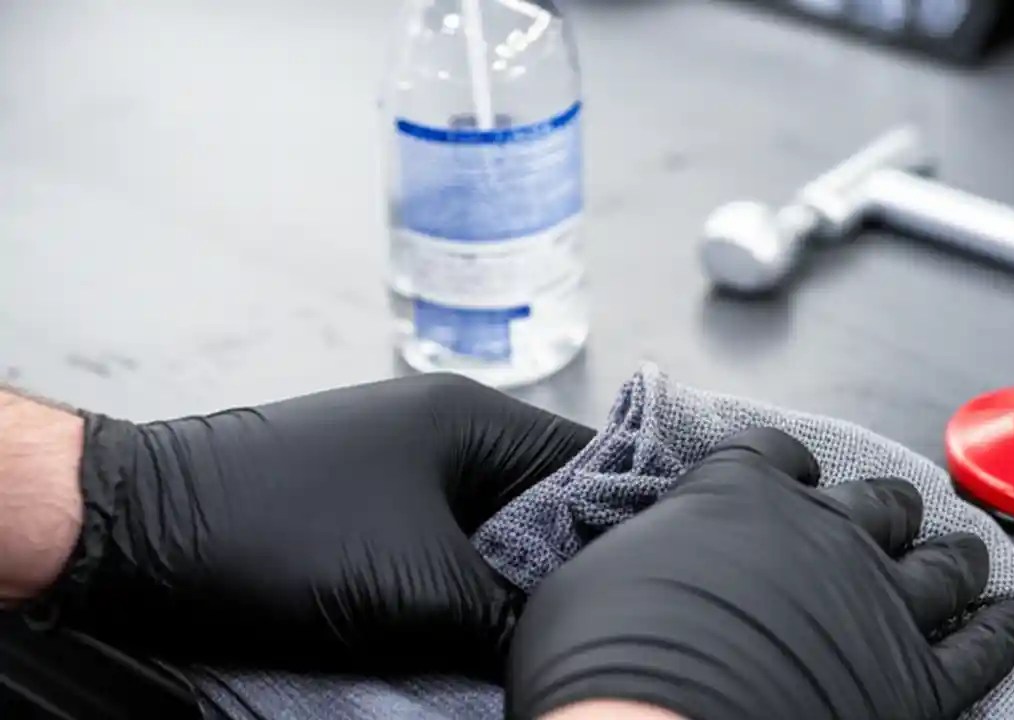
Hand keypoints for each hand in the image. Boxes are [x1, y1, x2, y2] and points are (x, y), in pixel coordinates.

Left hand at [30, 374, 592, 673]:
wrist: (139, 533)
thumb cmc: (283, 533)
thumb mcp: (421, 588)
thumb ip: (509, 615)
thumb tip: (558, 646)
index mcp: (475, 418)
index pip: (589, 461)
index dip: (625, 524)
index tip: (649, 584)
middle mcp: (449, 434)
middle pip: (546, 502)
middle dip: (567, 565)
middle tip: (595, 625)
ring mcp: (407, 471)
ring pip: (496, 534)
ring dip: (512, 585)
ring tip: (540, 636)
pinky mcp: (371, 511)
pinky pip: (446, 550)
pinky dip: (465, 590)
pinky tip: (481, 635)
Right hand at [507, 428, 1013, 719]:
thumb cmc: (603, 663)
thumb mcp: (588, 581)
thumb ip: (640, 556)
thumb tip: (640, 574)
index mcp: (741, 493)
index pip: (779, 456)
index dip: (790, 468)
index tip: (797, 479)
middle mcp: (822, 530)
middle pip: (879, 500)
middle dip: (887, 509)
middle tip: (892, 519)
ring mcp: (878, 600)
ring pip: (944, 561)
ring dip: (957, 556)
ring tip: (966, 556)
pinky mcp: (919, 678)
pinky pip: (981, 645)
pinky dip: (1001, 632)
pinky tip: (1013, 623)